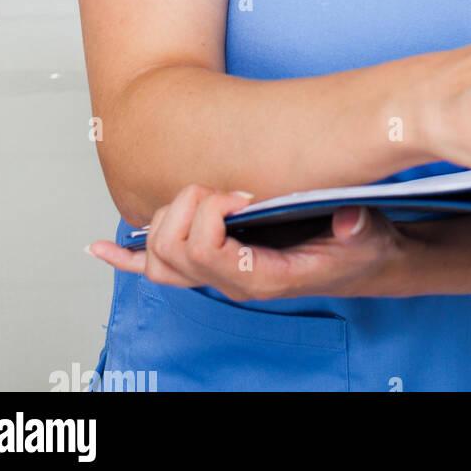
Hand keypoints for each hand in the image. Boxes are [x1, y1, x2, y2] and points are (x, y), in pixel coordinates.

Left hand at [86, 184, 405, 299]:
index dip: (210, 214)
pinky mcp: (215, 267)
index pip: (202, 251)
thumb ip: (357, 226)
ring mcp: (218, 276)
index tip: (242, 193)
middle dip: (186, 208)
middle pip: (168, 252)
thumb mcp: (367, 233)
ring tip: (198, 196)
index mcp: (259, 278)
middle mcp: (230, 281)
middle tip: (221, 189)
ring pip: (157, 258)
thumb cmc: (358, 248)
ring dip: (166, 220)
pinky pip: (156, 270)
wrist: (362, 262)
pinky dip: (124, 259)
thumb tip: (348, 219)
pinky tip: (103, 248)